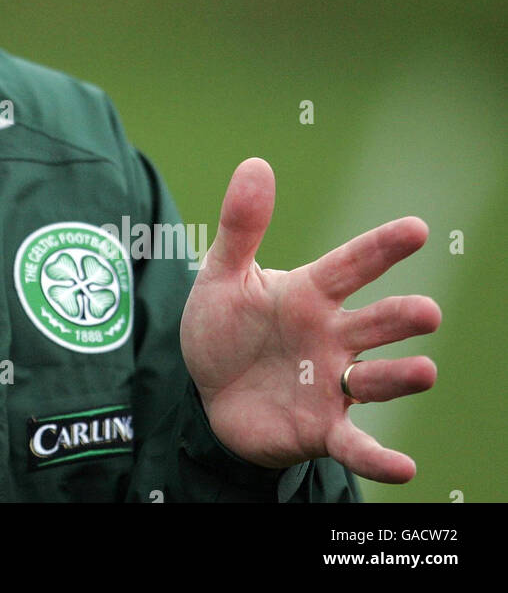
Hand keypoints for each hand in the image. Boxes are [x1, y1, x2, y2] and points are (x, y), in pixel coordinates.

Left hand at [180, 158, 440, 483]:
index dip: (381, 249)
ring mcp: (331, 384)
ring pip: (375, 380)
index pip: (351, 266)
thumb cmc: (224, 327)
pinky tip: (403, 468)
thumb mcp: (222, 275)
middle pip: (374, 323)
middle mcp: (332, 337)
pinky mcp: (321, 428)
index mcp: (309, 294)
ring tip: (424, 371)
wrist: (206, 392)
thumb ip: (240, 225)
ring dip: (399, 378)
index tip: (416, 229)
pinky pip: (354, 444)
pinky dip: (377, 458)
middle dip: (401, 318)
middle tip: (425, 312)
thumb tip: (256, 163)